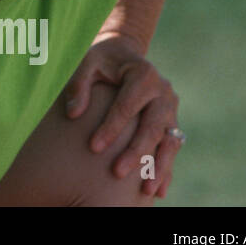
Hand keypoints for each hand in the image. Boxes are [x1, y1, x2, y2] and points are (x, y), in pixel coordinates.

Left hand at [63, 33, 181, 198]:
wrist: (125, 53)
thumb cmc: (102, 60)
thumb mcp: (87, 63)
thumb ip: (79, 86)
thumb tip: (72, 113)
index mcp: (143, 75)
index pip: (126, 107)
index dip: (111, 128)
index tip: (93, 147)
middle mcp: (163, 92)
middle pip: (151, 127)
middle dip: (135, 152)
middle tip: (117, 173)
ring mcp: (171, 108)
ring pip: (169, 141)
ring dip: (159, 167)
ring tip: (147, 191)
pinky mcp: (172, 121)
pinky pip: (172, 147)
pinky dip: (166, 168)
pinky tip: (158, 190)